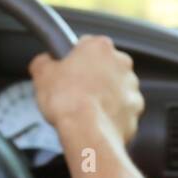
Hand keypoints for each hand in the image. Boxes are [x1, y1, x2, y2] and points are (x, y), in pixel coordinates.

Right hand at [29, 35, 143, 143]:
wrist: (87, 132)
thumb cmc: (68, 101)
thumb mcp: (41, 74)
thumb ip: (43, 61)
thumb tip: (44, 62)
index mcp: (100, 47)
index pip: (86, 45)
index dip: (74, 59)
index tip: (67, 70)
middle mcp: (121, 63)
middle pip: (105, 66)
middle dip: (92, 76)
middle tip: (74, 91)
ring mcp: (131, 86)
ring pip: (116, 87)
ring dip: (104, 95)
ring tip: (85, 109)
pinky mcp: (135, 109)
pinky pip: (123, 109)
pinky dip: (112, 114)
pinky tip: (97, 121)